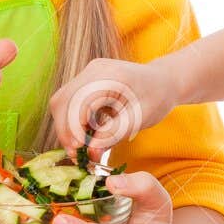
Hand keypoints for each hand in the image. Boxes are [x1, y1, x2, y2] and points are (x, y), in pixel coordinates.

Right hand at [47, 57, 178, 152]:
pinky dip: (71, 121)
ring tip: (81, 147)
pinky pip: (68, 101)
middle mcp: (95, 69)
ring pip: (61, 101)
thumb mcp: (140, 119)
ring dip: (66, 127)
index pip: (79, 101)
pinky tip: (84, 135)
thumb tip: (91, 152)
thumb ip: (114, 134)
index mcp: (112, 75)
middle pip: (63, 100)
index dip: (73, 127)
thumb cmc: (156, 99)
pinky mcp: (85, 79)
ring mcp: (88, 72)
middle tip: (76, 154)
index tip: (78, 150)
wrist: (162, 81)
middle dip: (65, 130)